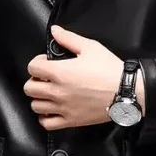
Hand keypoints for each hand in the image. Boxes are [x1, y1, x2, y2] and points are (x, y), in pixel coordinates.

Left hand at [24, 25, 144, 130]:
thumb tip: (55, 31)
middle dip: (35, 80)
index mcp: (60, 72)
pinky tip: (52, 110)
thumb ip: (68, 38)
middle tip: (45, 78)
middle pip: (29, 88)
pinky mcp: (71, 120)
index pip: (32, 67)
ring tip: (49, 94)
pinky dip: (45, 118)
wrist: (126, 91)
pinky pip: (47, 124)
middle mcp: (57, 91)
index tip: (46, 63)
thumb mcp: (90, 47)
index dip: (37, 62)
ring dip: (39, 98)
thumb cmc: (110, 70)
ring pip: (35, 106)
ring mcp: (63, 108)